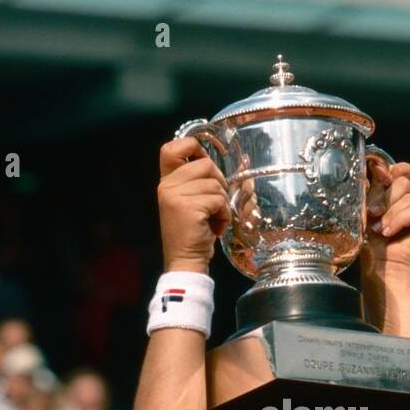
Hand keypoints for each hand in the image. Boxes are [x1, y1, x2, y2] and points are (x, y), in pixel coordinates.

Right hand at [157, 137, 230, 272]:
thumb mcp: (194, 202)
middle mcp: (167, 186)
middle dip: (218, 183)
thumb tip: (243, 163)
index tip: (205, 162)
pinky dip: (224, 215)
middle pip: (205, 164)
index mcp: (167, 182)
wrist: (186, 262)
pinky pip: (219, 200)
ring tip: (212, 220)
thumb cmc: (194, 234)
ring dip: (222, 205)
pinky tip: (214, 228)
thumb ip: (204, 181)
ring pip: (215, 184)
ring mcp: (176, 196)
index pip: (171, 148)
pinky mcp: (188, 207)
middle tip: (214, 205)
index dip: (192, 147)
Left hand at [361, 161, 409, 282]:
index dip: (396, 170)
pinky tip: (390, 233)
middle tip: (374, 214)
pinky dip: (400, 221)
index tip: (381, 175)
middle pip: (404, 182)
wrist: (380, 267)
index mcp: (398, 197)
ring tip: (381, 230)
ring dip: (391, 214)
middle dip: (386, 197)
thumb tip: (378, 166)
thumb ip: (375, 188)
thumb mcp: (368, 209)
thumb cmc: (372, 243)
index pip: (406, 172)